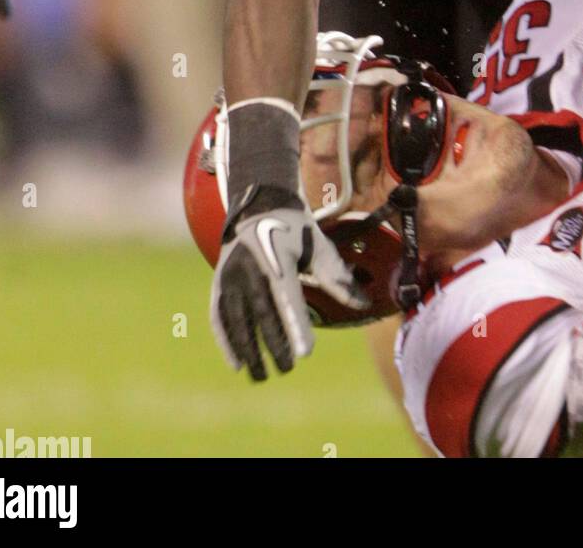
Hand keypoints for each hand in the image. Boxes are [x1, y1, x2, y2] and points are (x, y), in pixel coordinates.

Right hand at [210, 182, 367, 379]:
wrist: (259, 206)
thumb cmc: (296, 230)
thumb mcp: (319, 246)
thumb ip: (337, 277)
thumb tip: (363, 304)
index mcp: (278, 257)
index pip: (288, 297)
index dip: (296, 325)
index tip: (305, 354)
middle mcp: (250, 267)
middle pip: (262, 313)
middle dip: (274, 344)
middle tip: (287, 369)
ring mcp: (230, 275)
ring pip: (237, 319)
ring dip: (248, 349)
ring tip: (261, 376)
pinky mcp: (219, 282)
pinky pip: (219, 317)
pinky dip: (226, 341)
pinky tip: (237, 364)